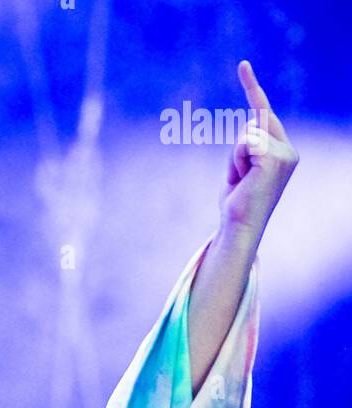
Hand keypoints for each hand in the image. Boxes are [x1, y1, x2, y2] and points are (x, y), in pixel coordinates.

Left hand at [219, 60, 298, 239]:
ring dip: (235, 157)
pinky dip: (237, 158)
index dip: (252, 89)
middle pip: (253, 122)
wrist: (239, 226)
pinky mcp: (274, 158)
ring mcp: (285, 154)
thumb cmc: (236, 203)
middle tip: (240, 178)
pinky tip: (243, 177)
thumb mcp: (241, 168)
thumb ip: (248, 145)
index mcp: (284, 152)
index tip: (242, 65)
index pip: (265, 114)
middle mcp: (289, 151)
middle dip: (238, 148)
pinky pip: (246, 141)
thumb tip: (250, 127)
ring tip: (241, 180)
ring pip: (246, 133)